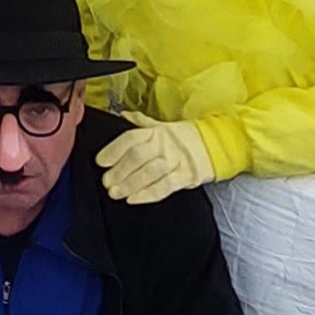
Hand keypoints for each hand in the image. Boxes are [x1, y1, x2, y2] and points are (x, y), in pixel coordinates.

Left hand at [98, 114, 213, 204]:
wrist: (214, 146)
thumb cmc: (183, 138)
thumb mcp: (162, 126)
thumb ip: (141, 123)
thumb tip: (123, 115)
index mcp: (155, 132)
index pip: (130, 139)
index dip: (113, 150)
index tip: (101, 162)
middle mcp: (164, 145)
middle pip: (138, 157)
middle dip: (119, 171)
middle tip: (107, 181)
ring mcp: (175, 161)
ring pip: (150, 173)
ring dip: (130, 184)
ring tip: (116, 193)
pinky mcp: (185, 176)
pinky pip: (165, 186)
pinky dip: (148, 194)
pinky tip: (134, 199)